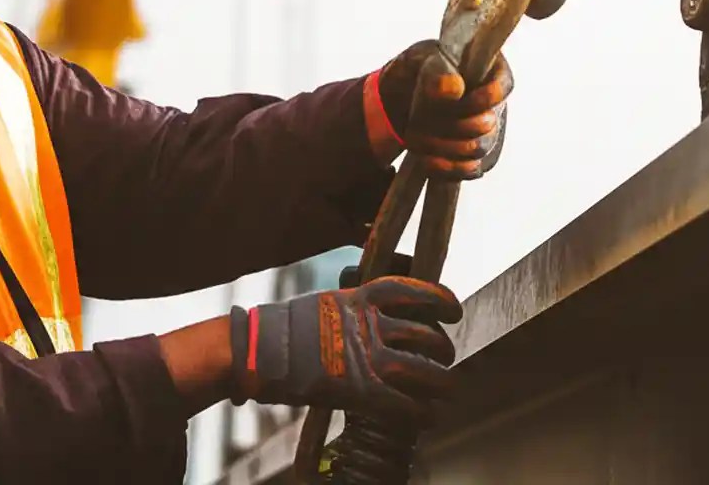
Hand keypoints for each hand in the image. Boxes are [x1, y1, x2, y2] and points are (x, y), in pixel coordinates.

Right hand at [228, 276, 461, 421]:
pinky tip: (428, 417)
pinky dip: (424, 413)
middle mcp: (370, 324)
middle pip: (429, 335)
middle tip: (443, 359)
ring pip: (427, 371)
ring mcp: (367, 358)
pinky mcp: (360, 391)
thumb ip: (357, 310)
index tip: (453, 310)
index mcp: (361, 298)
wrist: (255, 350)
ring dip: (443, 383)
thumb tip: (378, 318)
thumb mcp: (327, 303)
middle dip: (443, 349)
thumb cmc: (284, 328)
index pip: (415, 291)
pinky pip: (407, 405)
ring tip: (446, 390)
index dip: (441, 300)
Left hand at [378, 39, 512, 179]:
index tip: (456, 95)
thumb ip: (437, 71)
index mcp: (489, 71)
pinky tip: (427, 160)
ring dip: (443, 146)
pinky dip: (448, 167)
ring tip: (414, 137)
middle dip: (451, 125)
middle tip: (419, 118)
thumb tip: (453, 89)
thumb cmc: (417, 69)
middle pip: (487, 125)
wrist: (400, 96)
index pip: (502, 87)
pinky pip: (470, 170)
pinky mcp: (472, 155)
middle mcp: (494, 104)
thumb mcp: (420, 59)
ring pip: (477, 148)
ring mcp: (486, 132)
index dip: (483, 97)